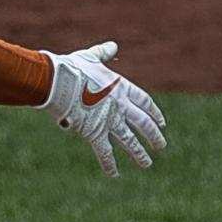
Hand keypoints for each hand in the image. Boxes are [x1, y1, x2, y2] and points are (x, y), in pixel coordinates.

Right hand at [42, 41, 167, 176]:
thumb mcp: (91, 57)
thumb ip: (103, 53)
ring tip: (147, 164)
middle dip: (153, 136)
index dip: (154, 113)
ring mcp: (109, 120)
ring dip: (139, 153)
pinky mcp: (94, 132)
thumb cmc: (72, 67)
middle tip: (161, 146)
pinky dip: (109, 164)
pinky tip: (114, 175)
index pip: (145, 102)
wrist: (59, 81)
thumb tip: (113, 46)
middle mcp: (120, 106)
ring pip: (129, 140)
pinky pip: (104, 152)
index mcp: (121, 87)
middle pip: (143, 123)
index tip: (162, 123)